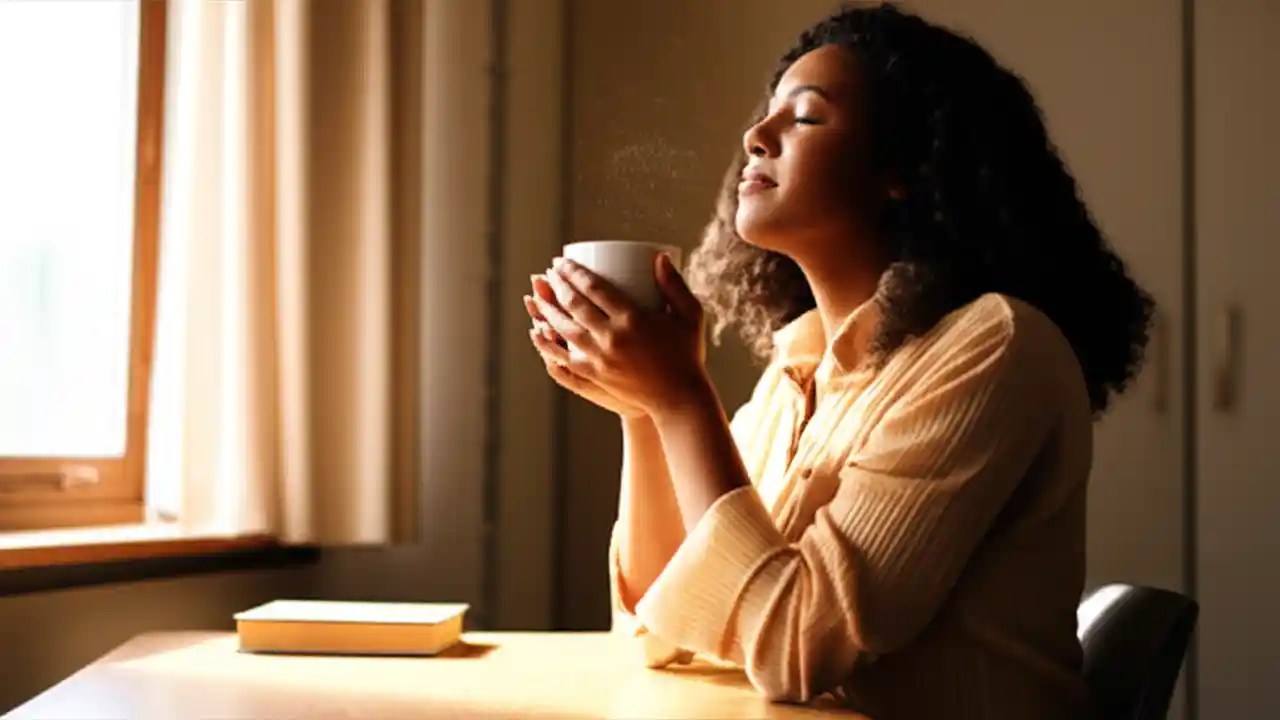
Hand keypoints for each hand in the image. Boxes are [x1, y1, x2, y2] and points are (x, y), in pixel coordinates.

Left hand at [532, 253, 710, 417]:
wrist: (678, 397)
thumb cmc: (686, 353)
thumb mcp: (689, 315)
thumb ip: (674, 284)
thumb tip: (658, 256)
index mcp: (633, 318)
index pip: (594, 288)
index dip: (573, 272)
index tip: (562, 262)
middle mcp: (612, 337)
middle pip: (574, 305)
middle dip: (557, 286)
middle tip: (549, 274)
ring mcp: (601, 359)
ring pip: (564, 330)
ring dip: (547, 311)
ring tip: (537, 297)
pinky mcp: (595, 376)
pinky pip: (564, 357)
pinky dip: (548, 344)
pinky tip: (538, 333)